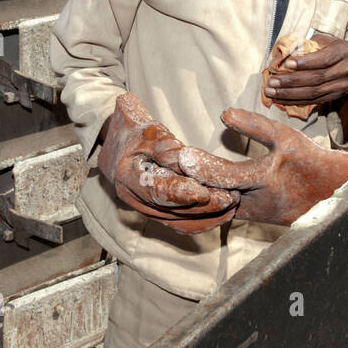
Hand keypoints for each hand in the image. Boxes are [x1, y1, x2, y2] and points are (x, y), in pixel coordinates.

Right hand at [96, 93, 238, 234]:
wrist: (116, 140)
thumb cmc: (132, 127)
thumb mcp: (143, 125)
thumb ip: (162, 143)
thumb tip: (183, 158)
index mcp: (126, 175)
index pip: (155, 191)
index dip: (180, 193)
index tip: (204, 192)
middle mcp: (132, 198)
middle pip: (170, 211)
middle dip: (203, 207)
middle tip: (230, 198)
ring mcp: (142, 208)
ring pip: (176, 221)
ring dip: (206, 216)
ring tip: (232, 205)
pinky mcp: (153, 211)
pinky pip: (178, 222)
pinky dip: (200, 221)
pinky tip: (222, 214)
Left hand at [177, 108, 347, 225]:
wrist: (331, 195)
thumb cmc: (308, 161)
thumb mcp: (284, 137)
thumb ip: (254, 126)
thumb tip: (223, 112)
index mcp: (265, 181)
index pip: (226, 176)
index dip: (202, 166)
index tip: (180, 156)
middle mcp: (253, 204)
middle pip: (211, 195)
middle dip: (185, 185)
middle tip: (157, 172)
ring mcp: (249, 216)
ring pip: (212, 208)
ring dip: (188, 197)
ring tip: (160, 181)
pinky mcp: (246, 219)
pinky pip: (218, 213)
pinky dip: (198, 205)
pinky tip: (176, 194)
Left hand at [263, 33, 347, 114]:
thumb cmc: (337, 50)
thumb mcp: (328, 41)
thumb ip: (310, 43)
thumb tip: (285, 49)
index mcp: (344, 52)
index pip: (323, 59)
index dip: (305, 63)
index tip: (287, 64)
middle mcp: (346, 70)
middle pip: (317, 78)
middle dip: (292, 81)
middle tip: (272, 81)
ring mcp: (342, 86)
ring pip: (314, 92)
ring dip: (290, 94)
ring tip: (271, 92)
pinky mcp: (335, 97)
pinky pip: (314, 101)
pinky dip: (295, 100)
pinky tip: (280, 99)